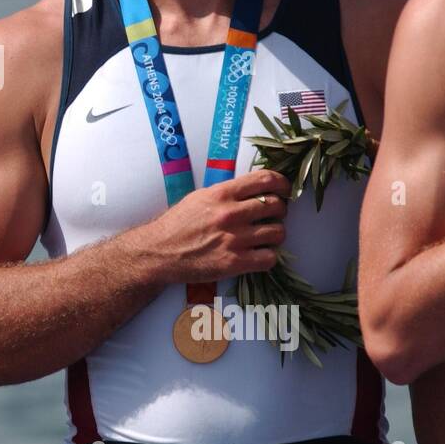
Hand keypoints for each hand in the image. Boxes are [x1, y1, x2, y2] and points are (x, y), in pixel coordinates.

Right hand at [145, 168, 290, 283]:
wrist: (160, 252)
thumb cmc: (178, 224)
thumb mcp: (200, 197)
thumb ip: (228, 193)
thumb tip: (254, 190)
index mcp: (222, 194)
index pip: (265, 180)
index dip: (282, 184)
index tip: (284, 190)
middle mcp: (231, 214)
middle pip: (277, 207)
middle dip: (279, 210)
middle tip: (272, 216)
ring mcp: (235, 240)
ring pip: (278, 233)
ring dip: (275, 234)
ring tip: (264, 237)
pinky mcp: (235, 263)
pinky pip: (270, 258)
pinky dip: (268, 256)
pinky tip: (258, 254)